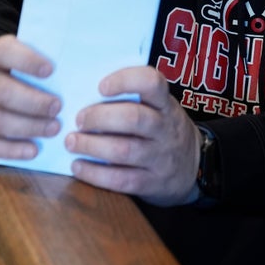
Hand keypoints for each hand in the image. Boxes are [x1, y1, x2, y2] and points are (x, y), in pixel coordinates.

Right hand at [0, 35, 60, 160]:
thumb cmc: (20, 69)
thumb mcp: (30, 54)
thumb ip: (48, 56)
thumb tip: (80, 65)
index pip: (4, 52)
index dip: (26, 61)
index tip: (51, 70)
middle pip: (1, 92)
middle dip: (32, 102)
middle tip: (58, 107)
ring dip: (27, 127)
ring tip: (54, 130)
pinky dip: (10, 150)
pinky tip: (33, 151)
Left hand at [66, 66, 200, 206]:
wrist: (193, 168)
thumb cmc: (162, 129)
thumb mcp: (159, 108)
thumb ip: (134, 99)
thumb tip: (85, 91)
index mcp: (165, 104)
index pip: (152, 82)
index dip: (125, 81)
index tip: (101, 86)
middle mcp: (165, 129)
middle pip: (133, 118)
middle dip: (99, 117)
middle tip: (78, 119)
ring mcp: (160, 157)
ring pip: (124, 150)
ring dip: (91, 146)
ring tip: (71, 142)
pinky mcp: (151, 183)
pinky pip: (121, 180)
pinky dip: (94, 173)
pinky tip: (77, 166)